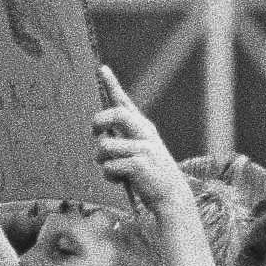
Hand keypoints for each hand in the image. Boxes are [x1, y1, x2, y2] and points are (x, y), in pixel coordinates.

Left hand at [91, 67, 181, 214]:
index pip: (125, 102)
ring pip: (105, 146)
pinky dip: (109, 176)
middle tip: (95, 132)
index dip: (112, 84)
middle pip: (116, 115)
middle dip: (99, 122)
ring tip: (114, 169)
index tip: (102, 68)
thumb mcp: (140, 152)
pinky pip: (109, 167)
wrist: (171, 197)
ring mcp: (144, 149)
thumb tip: (101, 134)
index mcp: (144, 128)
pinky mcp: (139, 165)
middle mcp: (145, 134)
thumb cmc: (150, 175)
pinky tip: (122, 181)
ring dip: (101, 160)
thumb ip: (123, 140)